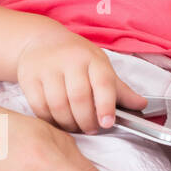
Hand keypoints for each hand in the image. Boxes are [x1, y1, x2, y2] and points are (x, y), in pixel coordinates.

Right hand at [15, 27, 146, 132]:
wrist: (41, 41)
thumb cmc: (77, 57)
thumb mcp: (101, 66)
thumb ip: (119, 89)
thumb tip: (141, 105)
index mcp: (93, 58)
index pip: (103, 83)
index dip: (106, 105)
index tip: (107, 123)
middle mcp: (70, 61)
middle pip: (79, 97)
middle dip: (87, 120)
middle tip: (92, 129)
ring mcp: (47, 69)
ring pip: (58, 104)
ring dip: (68, 123)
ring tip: (76, 127)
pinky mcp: (28, 78)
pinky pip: (39, 106)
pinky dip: (50, 119)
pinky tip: (58, 122)